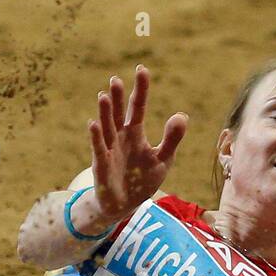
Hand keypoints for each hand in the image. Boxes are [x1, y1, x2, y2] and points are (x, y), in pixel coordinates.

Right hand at [88, 65, 187, 220]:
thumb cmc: (142, 180)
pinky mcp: (101, 165)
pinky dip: (96, 137)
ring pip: (107, 127)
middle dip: (118, 98)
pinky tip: (94, 124)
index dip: (140, 89)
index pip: (138, 106)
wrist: (124, 206)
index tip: (141, 70)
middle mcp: (120, 137)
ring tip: (104, 96)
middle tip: (116, 80)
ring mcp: (109, 150)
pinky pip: (99, 149)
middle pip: (119, 113)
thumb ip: (172, 139)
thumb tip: (182, 115)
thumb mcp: (163, 160)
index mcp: (135, 133)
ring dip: (105, 113)